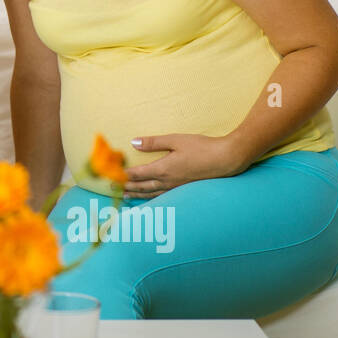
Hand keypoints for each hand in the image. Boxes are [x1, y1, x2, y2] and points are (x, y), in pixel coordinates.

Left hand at [122, 134, 242, 199]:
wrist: (226, 160)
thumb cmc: (201, 147)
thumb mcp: (176, 140)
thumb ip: (154, 142)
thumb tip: (133, 142)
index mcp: (163, 169)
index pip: (137, 174)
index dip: (123, 176)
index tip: (111, 177)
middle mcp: (167, 181)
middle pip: (142, 186)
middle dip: (127, 187)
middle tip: (113, 188)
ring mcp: (176, 187)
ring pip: (152, 193)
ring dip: (138, 194)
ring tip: (127, 196)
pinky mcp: (184, 189)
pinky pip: (163, 196)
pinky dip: (152, 198)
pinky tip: (151, 198)